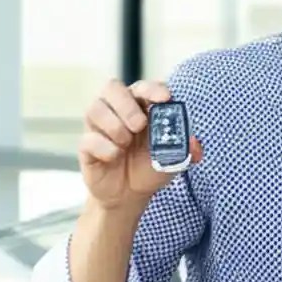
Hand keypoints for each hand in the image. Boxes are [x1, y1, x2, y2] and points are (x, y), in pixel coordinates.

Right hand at [78, 78, 202, 208]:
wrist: (130, 194)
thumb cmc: (151, 167)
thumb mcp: (174, 159)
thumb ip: (187, 149)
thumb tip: (195, 144)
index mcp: (140, 106)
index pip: (143, 87)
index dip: (152, 89)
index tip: (165, 98)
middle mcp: (117, 111)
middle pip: (112, 88)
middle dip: (127, 106)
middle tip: (140, 126)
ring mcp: (99, 127)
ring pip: (95, 109)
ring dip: (114, 126)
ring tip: (126, 144)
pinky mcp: (86, 146)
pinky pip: (88, 139)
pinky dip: (104, 147)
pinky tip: (114, 156)